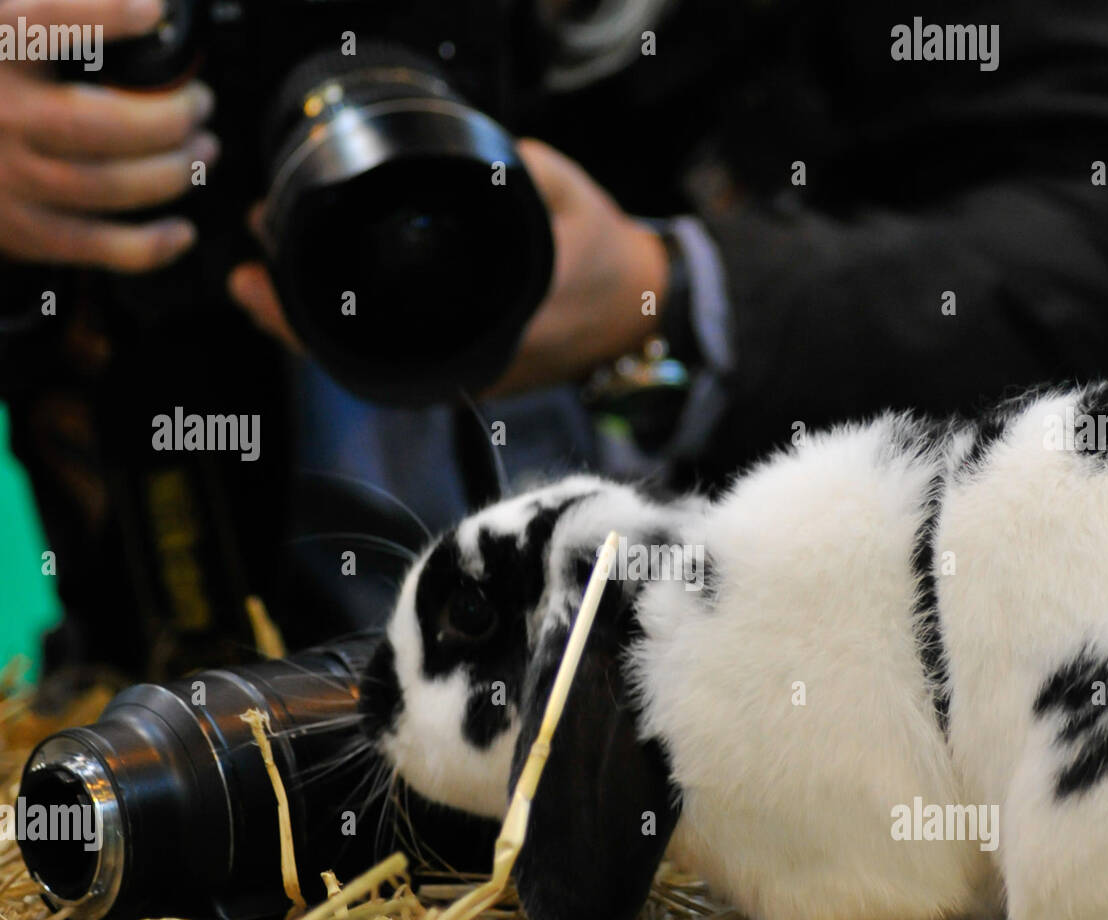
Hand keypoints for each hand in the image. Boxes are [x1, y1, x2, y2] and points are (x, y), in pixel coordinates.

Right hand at [0, 0, 218, 271]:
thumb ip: (56, 23)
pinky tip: (183, 231)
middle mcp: (0, 115)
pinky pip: (100, 245)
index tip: (150, 12)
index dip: (99, 15)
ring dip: (173, 173)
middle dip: (168, 119)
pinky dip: (152, 244)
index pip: (40, 24)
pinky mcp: (23, 231)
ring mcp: (10, 178)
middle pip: (97, 124)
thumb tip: (140, 9)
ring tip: (204, 151)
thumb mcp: (7, 36)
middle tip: (201, 105)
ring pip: (108, 184)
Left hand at [228, 138, 668, 393]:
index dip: (300, 318)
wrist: (646, 309)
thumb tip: (448, 145)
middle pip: (356, 362)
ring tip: (272, 282)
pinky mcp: (473, 371)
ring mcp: (468, 375)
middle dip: (292, 319)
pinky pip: (400, 359)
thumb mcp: (562, 193)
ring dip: (318, 328)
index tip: (255, 277)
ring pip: (373, 366)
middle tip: (249, 271)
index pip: (369, 343)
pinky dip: (357, 333)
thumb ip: (507, 173)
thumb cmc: (608, 255)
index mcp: (482, 332)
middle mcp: (468, 367)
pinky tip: (332, 301)